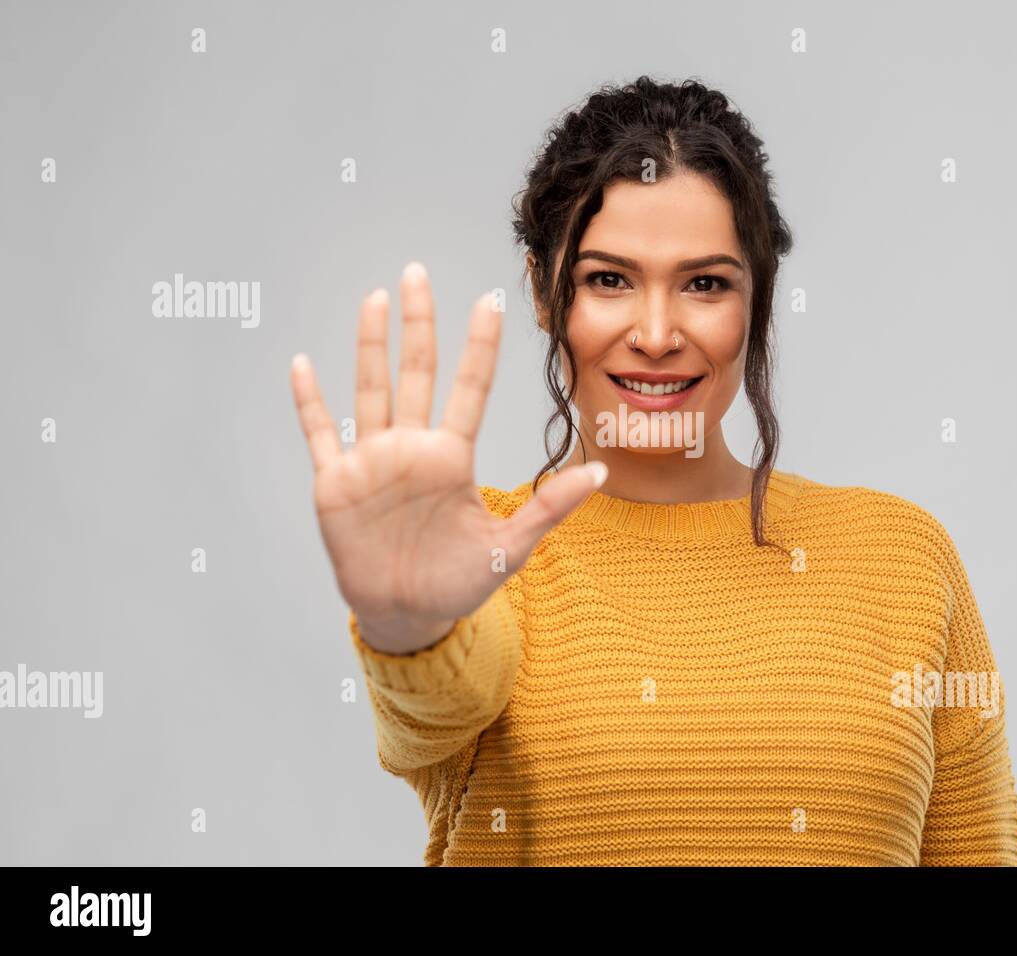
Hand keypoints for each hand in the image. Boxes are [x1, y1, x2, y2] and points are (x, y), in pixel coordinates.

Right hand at [290, 262, 605, 654]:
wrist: (408, 615)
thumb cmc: (460, 582)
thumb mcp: (510, 548)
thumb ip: (550, 507)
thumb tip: (600, 472)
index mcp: (452, 457)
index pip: (470, 389)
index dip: (478, 345)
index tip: (489, 301)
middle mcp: (413, 448)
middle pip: (416, 372)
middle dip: (418, 324)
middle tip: (417, 272)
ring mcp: (373, 461)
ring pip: (370, 390)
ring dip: (370, 345)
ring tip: (375, 299)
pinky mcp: (337, 483)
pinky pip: (321, 434)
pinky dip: (310, 402)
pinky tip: (302, 364)